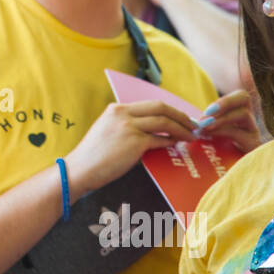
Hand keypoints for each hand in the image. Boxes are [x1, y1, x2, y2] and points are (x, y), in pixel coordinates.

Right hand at [64, 99, 196, 193]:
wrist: (80, 169)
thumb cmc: (93, 156)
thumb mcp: (107, 131)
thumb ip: (127, 125)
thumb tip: (152, 130)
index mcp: (116, 109)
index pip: (150, 104)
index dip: (170, 110)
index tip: (180, 117)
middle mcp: (123, 113)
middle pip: (161, 107)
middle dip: (181, 115)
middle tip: (192, 124)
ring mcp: (129, 127)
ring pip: (164, 122)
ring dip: (181, 129)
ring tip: (190, 135)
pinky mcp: (134, 143)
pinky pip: (160, 139)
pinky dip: (171, 141)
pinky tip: (176, 144)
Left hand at [191, 89, 260, 154]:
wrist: (238, 182)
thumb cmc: (221, 160)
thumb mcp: (213, 141)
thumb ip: (206, 130)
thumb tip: (190, 124)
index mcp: (239, 118)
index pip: (239, 97)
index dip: (224, 100)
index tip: (206, 111)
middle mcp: (249, 123)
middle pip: (244, 97)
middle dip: (225, 102)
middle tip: (207, 113)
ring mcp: (254, 134)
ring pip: (244, 114)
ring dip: (222, 118)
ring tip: (206, 126)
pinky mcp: (255, 147)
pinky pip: (243, 134)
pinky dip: (225, 131)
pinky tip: (212, 136)